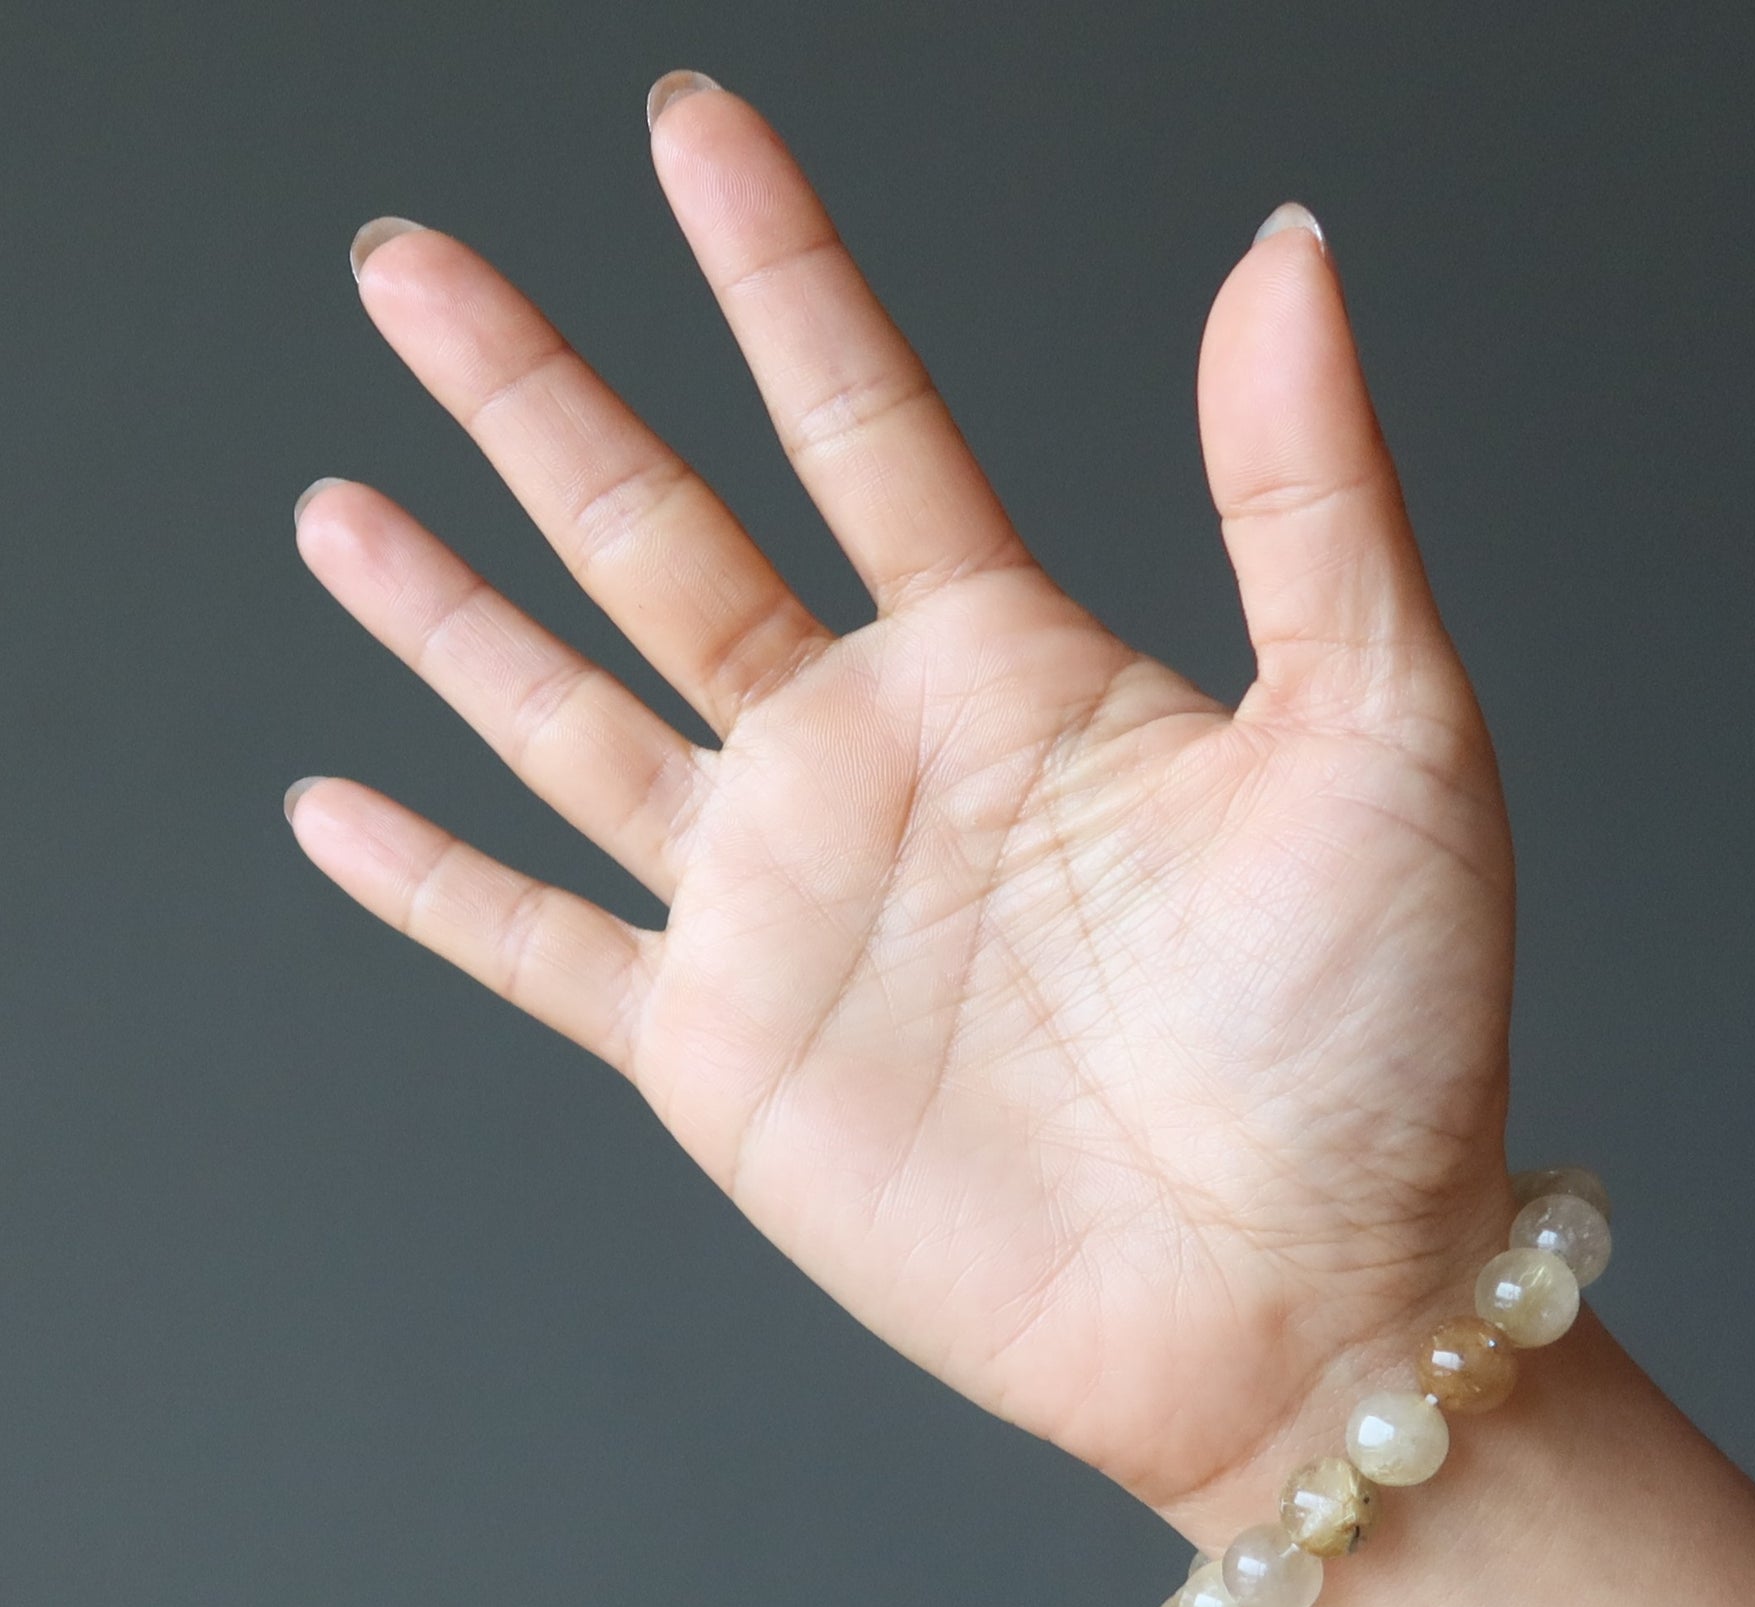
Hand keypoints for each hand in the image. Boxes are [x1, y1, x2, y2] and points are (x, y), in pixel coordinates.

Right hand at [288, 76, 1516, 1526]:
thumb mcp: (1382, 731)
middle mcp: (877, 767)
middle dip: (535, 396)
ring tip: (341, 504)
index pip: (862, 420)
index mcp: (1018, 670)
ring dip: (449, 612)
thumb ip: (1309, 495)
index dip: (774, 267)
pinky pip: (539, 948)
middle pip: (660, 534)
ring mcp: (785, 909)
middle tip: (410, 264)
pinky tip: (334, 806)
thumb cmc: (1377, 1039)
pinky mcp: (721, 1057)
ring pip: (568, 718)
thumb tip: (1283, 248)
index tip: (690, 125)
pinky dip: (433, 885)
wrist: (1301, 1294)